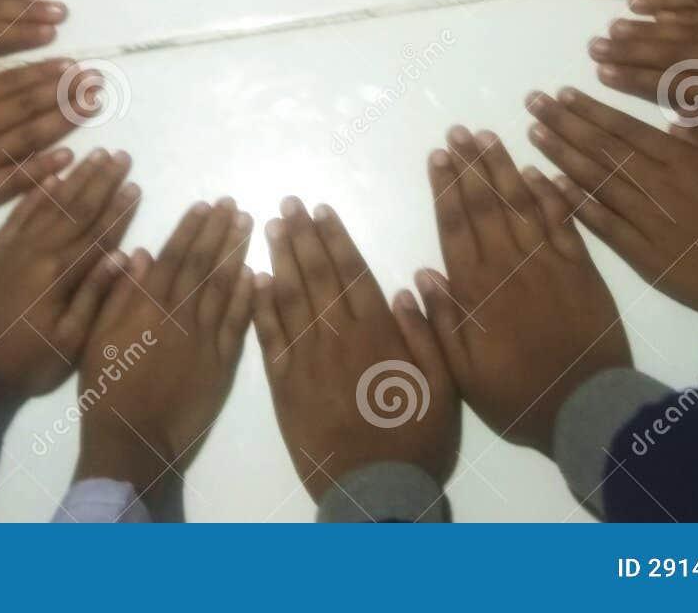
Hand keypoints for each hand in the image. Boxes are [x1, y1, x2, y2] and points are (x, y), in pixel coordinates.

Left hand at [0, 149, 139, 410]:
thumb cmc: (27, 362)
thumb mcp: (70, 341)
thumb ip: (96, 295)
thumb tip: (125, 256)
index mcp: (62, 273)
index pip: (100, 233)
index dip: (120, 209)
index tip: (136, 184)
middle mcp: (40, 251)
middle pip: (78, 209)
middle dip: (103, 181)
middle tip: (122, 156)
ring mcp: (15, 247)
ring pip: (51, 203)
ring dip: (75, 177)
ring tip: (94, 154)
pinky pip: (19, 212)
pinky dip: (37, 191)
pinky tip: (50, 175)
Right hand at [73, 199, 253, 506]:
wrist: (133, 440)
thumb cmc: (105, 390)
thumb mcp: (96, 337)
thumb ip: (118, 295)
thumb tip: (141, 255)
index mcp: (148, 307)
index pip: (174, 257)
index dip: (190, 228)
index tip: (205, 204)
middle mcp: (181, 315)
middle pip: (204, 264)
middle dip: (219, 231)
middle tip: (235, 204)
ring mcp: (205, 339)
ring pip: (225, 287)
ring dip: (237, 253)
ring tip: (249, 225)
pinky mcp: (223, 364)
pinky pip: (239, 323)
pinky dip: (248, 296)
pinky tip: (257, 273)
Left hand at [255, 198, 458, 505]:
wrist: (375, 493)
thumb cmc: (417, 440)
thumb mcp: (444, 385)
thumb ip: (428, 333)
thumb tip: (413, 284)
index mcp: (378, 333)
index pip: (352, 272)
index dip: (335, 238)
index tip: (321, 209)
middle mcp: (338, 337)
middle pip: (317, 276)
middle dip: (303, 236)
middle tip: (287, 203)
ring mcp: (307, 360)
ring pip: (290, 298)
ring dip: (280, 259)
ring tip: (270, 228)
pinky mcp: (284, 386)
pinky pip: (269, 339)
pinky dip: (260, 307)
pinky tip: (254, 281)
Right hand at [415, 127, 629, 456]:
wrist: (587, 408)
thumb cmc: (518, 397)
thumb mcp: (464, 374)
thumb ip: (441, 323)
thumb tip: (422, 275)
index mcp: (478, 291)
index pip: (455, 226)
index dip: (445, 188)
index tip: (437, 156)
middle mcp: (510, 266)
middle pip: (485, 205)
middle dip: (469, 166)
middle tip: (458, 132)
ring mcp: (549, 264)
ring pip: (522, 204)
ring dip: (504, 168)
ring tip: (489, 137)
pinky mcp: (583, 269)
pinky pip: (564, 222)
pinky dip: (551, 194)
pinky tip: (539, 171)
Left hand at [526, 87, 697, 320]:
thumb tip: (672, 118)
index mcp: (683, 159)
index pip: (625, 128)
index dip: (590, 110)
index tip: (562, 94)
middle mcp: (658, 183)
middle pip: (601, 148)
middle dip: (564, 123)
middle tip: (533, 103)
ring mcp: (648, 219)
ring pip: (596, 180)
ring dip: (560, 156)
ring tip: (535, 134)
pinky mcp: (644, 254)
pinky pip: (603, 225)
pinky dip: (576, 205)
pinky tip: (550, 187)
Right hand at [592, 11, 697, 162]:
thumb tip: (676, 124)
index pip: (673, 80)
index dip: (633, 77)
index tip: (599, 71)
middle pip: (672, 48)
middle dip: (629, 47)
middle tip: (593, 43)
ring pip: (690, 25)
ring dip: (649, 24)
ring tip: (616, 21)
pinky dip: (687, 6)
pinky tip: (665, 3)